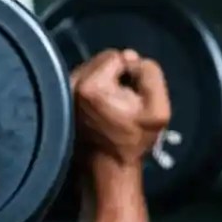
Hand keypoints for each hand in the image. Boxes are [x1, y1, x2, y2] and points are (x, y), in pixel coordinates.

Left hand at [72, 49, 170, 166]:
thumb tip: (132, 59)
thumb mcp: (159, 110)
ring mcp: (64, 91)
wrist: (109, 165)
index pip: (117, 56)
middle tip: (124, 100)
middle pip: (102, 60)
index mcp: (92, 85)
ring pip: (93, 68)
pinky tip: (102, 106)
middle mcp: (73, 84)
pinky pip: (84, 78)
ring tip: (114, 104)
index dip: (131, 72)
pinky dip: (95, 87)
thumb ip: (150, 74)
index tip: (133, 95)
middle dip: (116, 74)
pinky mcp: (62, 97)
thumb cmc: (134, 140)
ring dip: (106, 80)